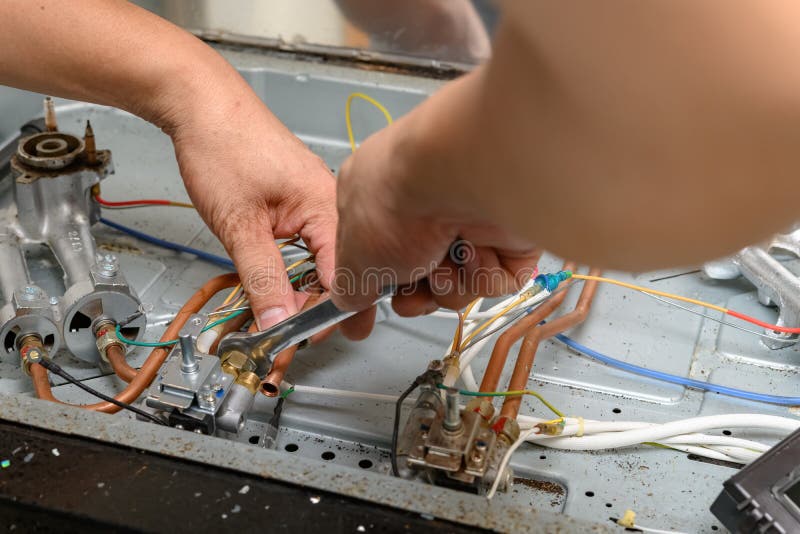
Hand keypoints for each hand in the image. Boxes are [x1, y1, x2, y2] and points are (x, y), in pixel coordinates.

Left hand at [162, 78, 336, 329]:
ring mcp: (319, 204)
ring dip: (303, 291)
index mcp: (330, 208)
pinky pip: (311, 247)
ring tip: (279, 314)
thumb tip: (278, 323)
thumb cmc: (223, 146)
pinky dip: (295, 270)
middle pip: (340, 274)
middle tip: (288, 336)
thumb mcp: (239, 225)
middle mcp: (334, 206)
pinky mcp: (302, 203)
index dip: (326, 314)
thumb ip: (263, 279)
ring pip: (325, 263)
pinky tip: (280, 284)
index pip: (344, 277)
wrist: (202, 104)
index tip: (302, 339)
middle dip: (318, 309)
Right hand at [331, 114, 539, 336]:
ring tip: (444, 261)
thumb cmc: (401, 200)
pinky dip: (483, 276)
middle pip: (422, 278)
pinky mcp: (509, 233)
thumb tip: (348, 301)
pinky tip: (474, 252)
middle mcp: (428, 205)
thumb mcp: (353, 258)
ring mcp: (471, 217)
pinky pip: (496, 280)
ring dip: (448, 285)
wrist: (459, 178)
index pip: (380, 255)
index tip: (370, 312)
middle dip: (417, 295)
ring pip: (460, 283)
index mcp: (381, 198)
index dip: (378, 288)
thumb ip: (348, 286)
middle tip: (414, 287)